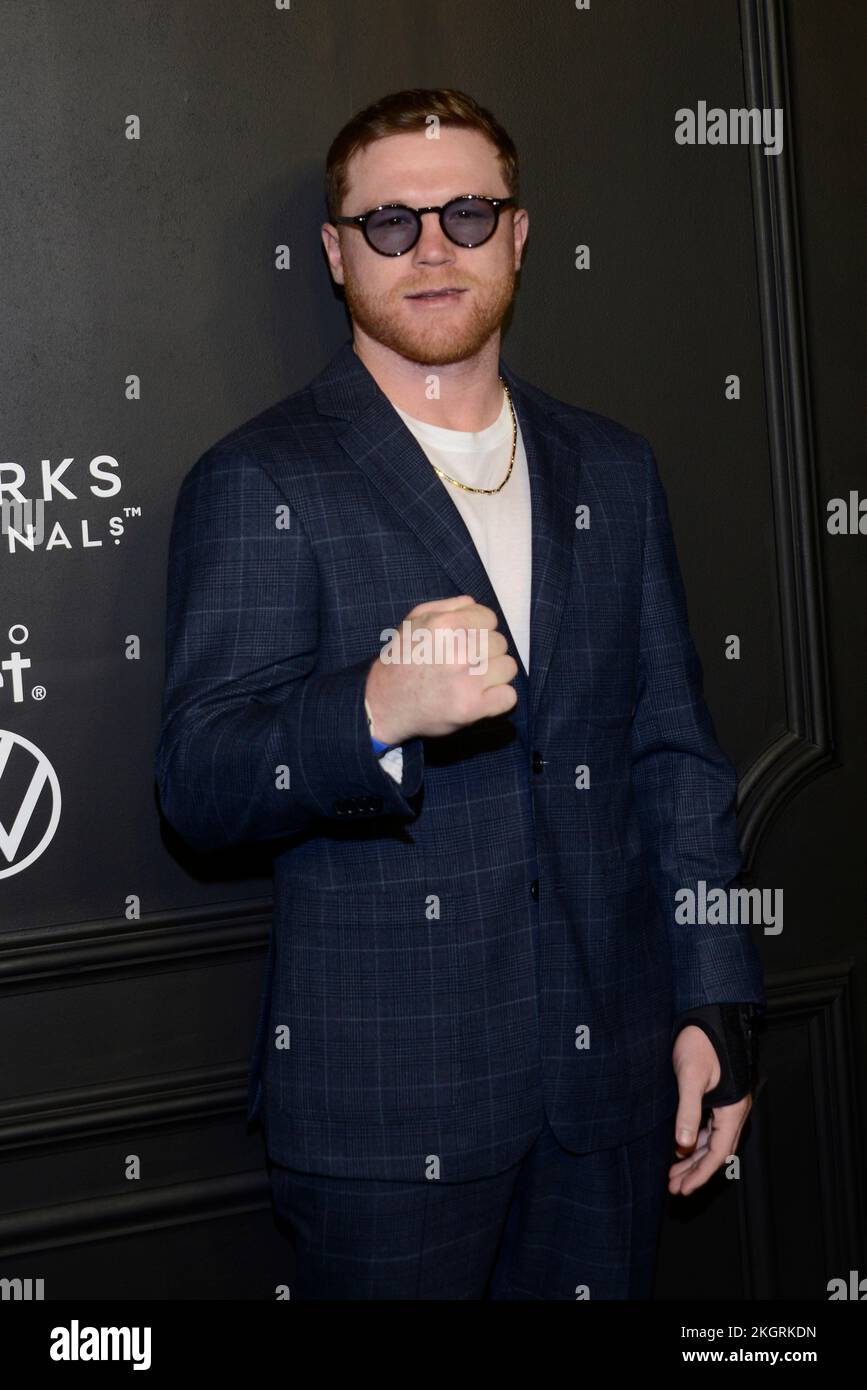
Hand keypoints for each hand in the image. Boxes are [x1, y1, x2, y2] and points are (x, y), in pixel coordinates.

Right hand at [364, 595, 518, 743]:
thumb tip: (475, 605)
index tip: (467, 643)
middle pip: (500, 643)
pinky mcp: (471, 708)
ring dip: (494, 675)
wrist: (384, 704)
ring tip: (473, 680)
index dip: (480, 631)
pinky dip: (499, 699)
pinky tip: (482, 698)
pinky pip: (509, 696)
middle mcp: (456, 651)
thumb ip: (447, 607)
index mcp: (443, 625)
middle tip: (466, 664)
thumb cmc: (402, 661)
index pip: (489, 619)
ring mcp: (466, 681)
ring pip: (508, 668)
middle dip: (486, 653)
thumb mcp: (414, 622)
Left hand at [668, 1024, 751, 1194]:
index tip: (683, 1190)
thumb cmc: (702, 1041)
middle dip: (695, 1172)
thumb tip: (681, 1146)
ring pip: (711, 1142)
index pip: (718, 1154)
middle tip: (674, 1189)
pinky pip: (708, 1128)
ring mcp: (726, 1105)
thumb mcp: (690, 1075)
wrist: (711, 1014)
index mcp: (732, 1110)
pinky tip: (679, 1148)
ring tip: (673, 1175)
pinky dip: (694, 1142)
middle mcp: (733, 1111)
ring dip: (693, 1159)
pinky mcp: (717, 1096)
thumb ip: (687, 1110)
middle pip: (715, 1152)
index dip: (700, 1175)